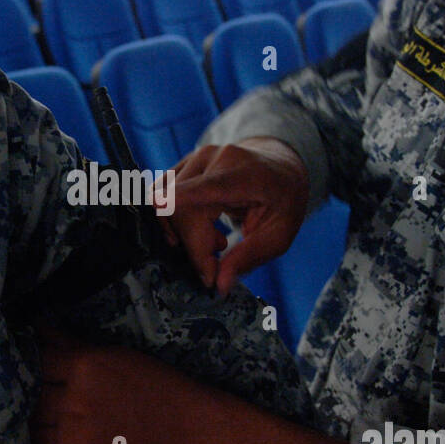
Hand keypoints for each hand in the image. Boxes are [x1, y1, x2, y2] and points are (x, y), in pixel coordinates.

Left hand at [31, 323, 200, 443]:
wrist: (192, 431)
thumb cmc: (158, 387)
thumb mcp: (116, 356)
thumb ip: (74, 346)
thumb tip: (39, 329)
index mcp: (83, 368)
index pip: (36, 364)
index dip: (31, 369)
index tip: (31, 373)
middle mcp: (74, 403)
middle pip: (30, 401)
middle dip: (30, 402)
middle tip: (36, 404)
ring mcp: (76, 441)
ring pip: (33, 435)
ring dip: (34, 432)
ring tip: (43, 429)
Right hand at [159, 138, 308, 295]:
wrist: (279, 170)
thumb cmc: (282, 202)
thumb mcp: (279, 235)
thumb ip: (248, 258)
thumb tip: (218, 285)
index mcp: (247, 175)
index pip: (210, 186)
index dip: (182, 198)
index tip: (162, 212)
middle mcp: (217, 159)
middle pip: (182, 208)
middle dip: (193, 245)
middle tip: (217, 262)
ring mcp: (196, 158)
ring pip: (166, 204)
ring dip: (184, 233)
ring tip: (216, 240)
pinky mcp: (184, 164)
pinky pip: (162, 197)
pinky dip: (176, 221)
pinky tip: (202, 227)